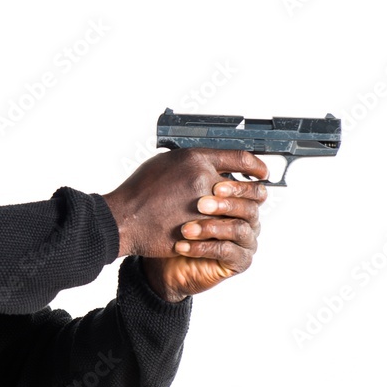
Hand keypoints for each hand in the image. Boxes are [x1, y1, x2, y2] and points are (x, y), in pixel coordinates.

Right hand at [103, 148, 267, 258]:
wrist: (124, 219)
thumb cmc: (138, 191)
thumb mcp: (163, 163)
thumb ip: (190, 162)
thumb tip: (209, 163)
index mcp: (194, 160)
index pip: (239, 157)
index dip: (255, 165)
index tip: (261, 171)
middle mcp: (203, 180)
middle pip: (245, 186)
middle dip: (254, 192)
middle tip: (258, 194)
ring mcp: (203, 207)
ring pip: (236, 210)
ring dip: (239, 212)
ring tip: (238, 213)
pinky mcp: (201, 229)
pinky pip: (223, 229)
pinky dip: (224, 228)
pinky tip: (222, 228)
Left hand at [141, 177, 265, 302]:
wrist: (152, 248)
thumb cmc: (164, 217)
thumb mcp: (177, 187)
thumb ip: (195, 172)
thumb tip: (201, 157)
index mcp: (235, 196)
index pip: (251, 183)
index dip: (241, 182)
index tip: (219, 184)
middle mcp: (244, 216)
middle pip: (251, 204)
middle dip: (226, 202)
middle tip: (201, 204)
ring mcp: (244, 239)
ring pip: (239, 228)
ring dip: (211, 226)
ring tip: (185, 229)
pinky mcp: (238, 260)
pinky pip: (227, 251)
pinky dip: (203, 247)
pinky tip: (182, 245)